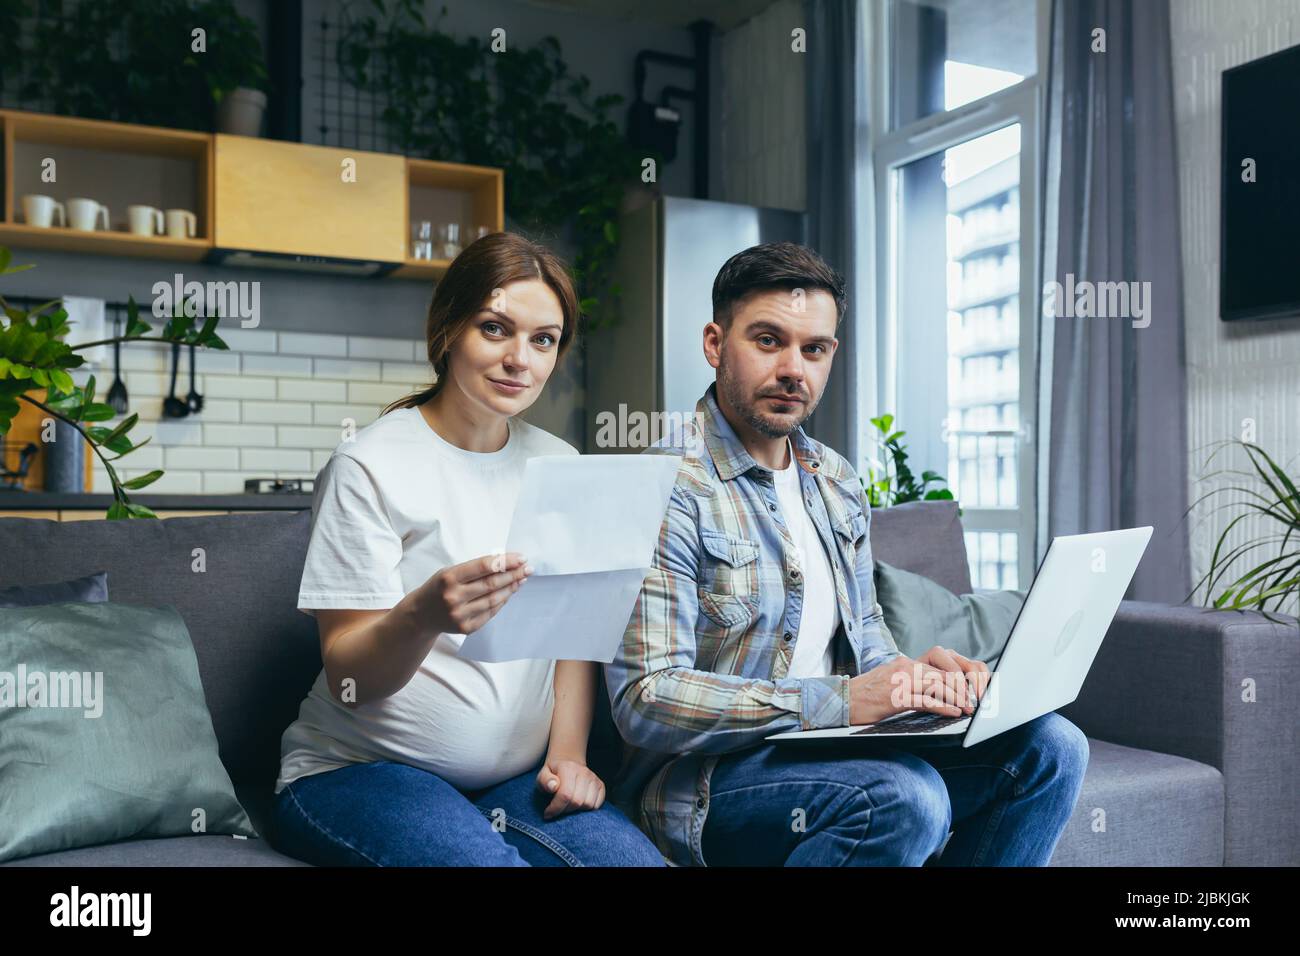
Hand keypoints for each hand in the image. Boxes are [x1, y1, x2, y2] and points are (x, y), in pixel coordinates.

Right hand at [417, 552, 531, 635]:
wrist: (421, 615)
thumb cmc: (439, 588)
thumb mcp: (450, 572)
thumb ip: (475, 569)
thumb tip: (507, 564)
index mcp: (449, 578)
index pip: (484, 566)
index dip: (506, 562)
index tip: (521, 558)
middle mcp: (454, 597)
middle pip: (492, 584)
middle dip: (514, 575)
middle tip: (528, 569)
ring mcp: (460, 615)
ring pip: (494, 600)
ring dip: (511, 588)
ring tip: (522, 580)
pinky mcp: (466, 628)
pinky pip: (490, 613)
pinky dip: (502, 602)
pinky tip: (509, 593)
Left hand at [536, 757, 605, 819]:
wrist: (568, 762)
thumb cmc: (553, 773)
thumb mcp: (543, 775)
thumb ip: (544, 781)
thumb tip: (553, 787)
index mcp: (568, 768)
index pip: (565, 794)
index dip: (556, 808)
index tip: (548, 813)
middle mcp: (584, 772)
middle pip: (577, 801)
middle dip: (565, 810)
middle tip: (557, 809)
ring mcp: (594, 778)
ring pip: (588, 804)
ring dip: (576, 810)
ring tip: (568, 805)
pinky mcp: (600, 785)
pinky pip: (597, 805)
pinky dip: (587, 809)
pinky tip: (578, 805)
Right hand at [848, 649, 987, 725]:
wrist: (840, 700)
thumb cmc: (866, 695)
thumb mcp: (892, 681)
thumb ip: (913, 680)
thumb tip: (939, 690)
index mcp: (906, 662)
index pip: (942, 659)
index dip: (961, 672)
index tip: (971, 686)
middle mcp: (905, 666)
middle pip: (944, 671)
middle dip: (963, 687)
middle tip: (973, 701)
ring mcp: (899, 681)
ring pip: (938, 684)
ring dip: (957, 697)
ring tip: (967, 709)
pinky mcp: (895, 697)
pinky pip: (925, 700)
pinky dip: (943, 707)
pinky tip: (953, 713)